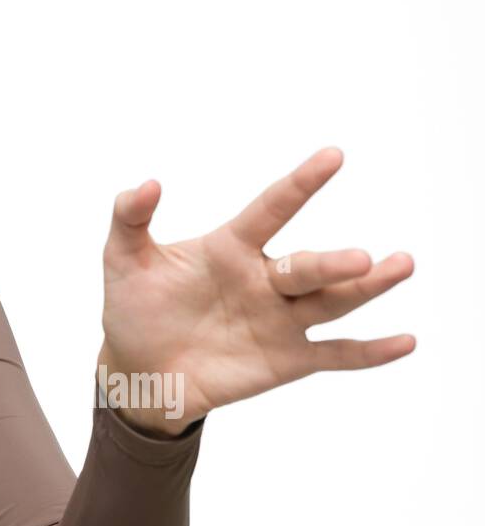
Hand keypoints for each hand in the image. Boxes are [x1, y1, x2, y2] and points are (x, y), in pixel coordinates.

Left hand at [98, 147, 414, 437]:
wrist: (138, 369)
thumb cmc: (133, 307)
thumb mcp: (122, 259)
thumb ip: (130, 218)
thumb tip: (147, 183)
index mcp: (231, 248)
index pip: (271, 208)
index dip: (300, 184)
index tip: (332, 156)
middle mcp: (265, 279)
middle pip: (306, 266)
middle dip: (331, 263)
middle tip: (359, 258)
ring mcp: (280, 319)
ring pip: (333, 301)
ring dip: (367, 288)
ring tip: (399, 266)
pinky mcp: (287, 359)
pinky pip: (336, 354)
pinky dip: (369, 351)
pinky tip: (404, 341)